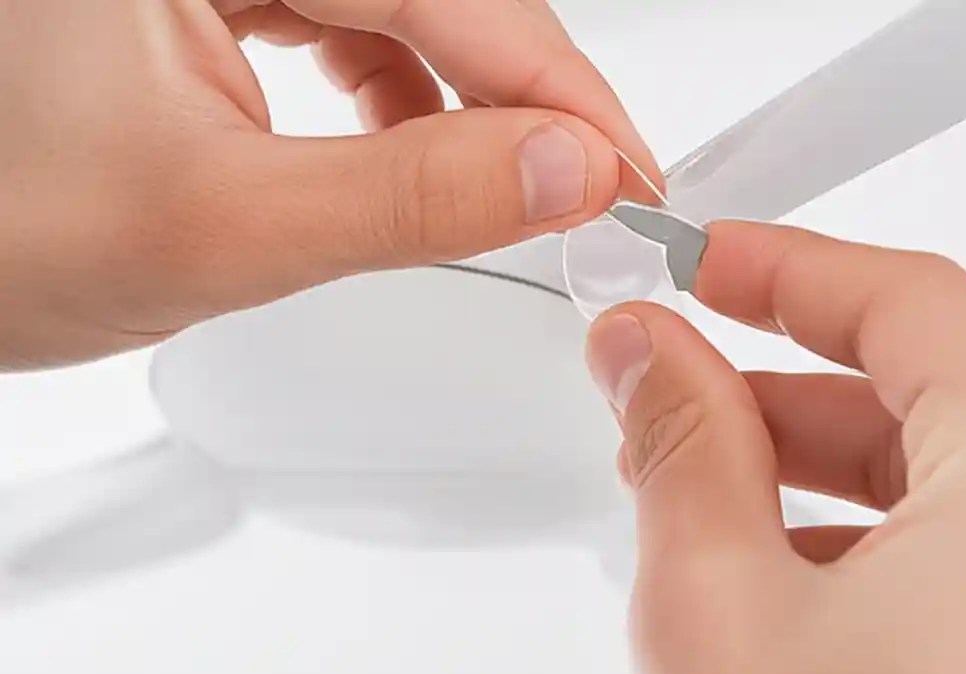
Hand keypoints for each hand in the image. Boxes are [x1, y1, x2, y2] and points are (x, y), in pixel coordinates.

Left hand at [0, 0, 659, 369]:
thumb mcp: (226, 225)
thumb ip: (410, 197)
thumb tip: (563, 172)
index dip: (556, 87)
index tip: (623, 172)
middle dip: (523, 93)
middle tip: (589, 188)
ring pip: (400, 8)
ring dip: (467, 97)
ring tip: (503, 185)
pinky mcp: (208, 4)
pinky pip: (347, 26)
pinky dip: (400, 96)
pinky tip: (409, 153)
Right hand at [586, 222, 965, 673]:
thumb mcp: (720, 610)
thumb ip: (683, 445)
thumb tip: (650, 352)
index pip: (911, 302)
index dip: (786, 268)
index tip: (704, 263)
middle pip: (938, 402)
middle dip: (788, 397)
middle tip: (671, 396)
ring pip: (963, 499)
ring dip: (831, 488)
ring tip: (710, 513)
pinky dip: (892, 564)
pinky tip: (795, 605)